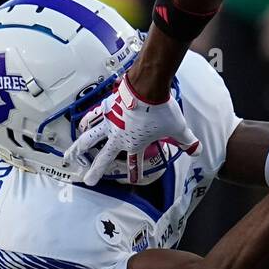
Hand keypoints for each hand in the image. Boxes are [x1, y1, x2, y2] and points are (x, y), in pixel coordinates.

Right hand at [64, 76, 199, 185]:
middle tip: (88, 180)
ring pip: (89, 138)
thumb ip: (187, 141)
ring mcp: (110, 122)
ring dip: (79, 148)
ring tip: (70, 156)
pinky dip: (86, 122)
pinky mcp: (106, 107)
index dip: (135, 173)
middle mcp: (119, 136)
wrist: (148, 86)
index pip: (135, 163)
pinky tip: (80, 126)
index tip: (134, 181)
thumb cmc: (162, 109)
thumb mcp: (178, 128)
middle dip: (96, 170)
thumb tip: (198, 151)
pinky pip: (93, 117)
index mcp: (134, 144)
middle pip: (104, 156)